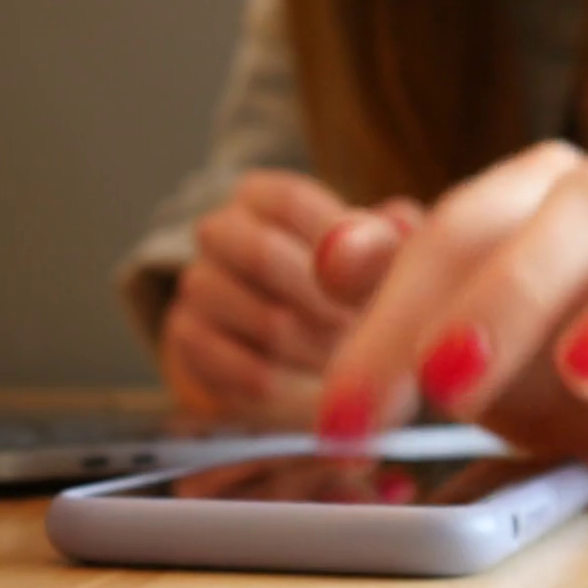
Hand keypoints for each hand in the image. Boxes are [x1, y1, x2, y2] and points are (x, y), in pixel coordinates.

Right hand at [160, 170, 419, 424]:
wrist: (291, 354)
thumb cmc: (344, 291)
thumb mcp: (373, 258)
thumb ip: (388, 240)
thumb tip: (398, 225)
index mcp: (261, 197)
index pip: (290, 201)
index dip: (340, 242)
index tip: (381, 280)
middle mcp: (219, 232)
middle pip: (264, 255)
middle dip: (329, 303)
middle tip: (364, 328)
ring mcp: (198, 286)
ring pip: (267, 323)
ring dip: (322, 351)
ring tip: (349, 360)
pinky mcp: (189, 342)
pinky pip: (251, 374)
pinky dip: (299, 389)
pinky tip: (319, 388)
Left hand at [314, 142, 587, 526]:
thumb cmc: (540, 375)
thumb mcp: (455, 343)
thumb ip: (393, 292)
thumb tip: (336, 253)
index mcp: (548, 195)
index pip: (467, 221)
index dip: (396, 311)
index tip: (349, 416)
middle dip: (515, 285)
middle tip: (448, 380)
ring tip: (586, 376)